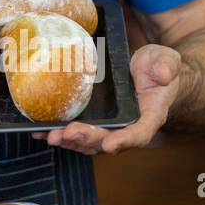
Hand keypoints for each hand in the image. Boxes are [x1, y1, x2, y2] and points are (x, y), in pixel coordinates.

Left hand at [30, 43, 182, 154]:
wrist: (147, 72)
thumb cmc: (158, 68)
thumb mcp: (166, 60)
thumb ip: (167, 66)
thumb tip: (164, 75)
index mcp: (149, 116)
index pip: (139, 133)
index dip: (125, 140)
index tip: (110, 144)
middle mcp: (128, 127)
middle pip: (107, 140)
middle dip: (86, 139)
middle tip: (66, 134)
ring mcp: (109, 127)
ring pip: (88, 141)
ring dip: (68, 141)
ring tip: (49, 136)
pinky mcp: (94, 121)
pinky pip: (76, 132)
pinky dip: (58, 133)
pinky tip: (38, 132)